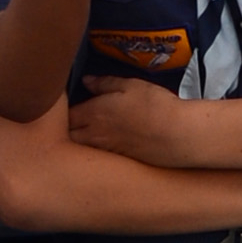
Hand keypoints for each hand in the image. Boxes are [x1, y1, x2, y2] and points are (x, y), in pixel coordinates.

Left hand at [69, 73, 198, 165]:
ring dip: (80, 142)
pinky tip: (108, 144)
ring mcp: (106, 151)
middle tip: (74, 120)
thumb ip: (104, 83)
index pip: (65, 115)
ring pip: (82, 149)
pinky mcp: (119, 161)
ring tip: (89, 132)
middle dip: (67, 129)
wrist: (178, 136)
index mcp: (92, 114)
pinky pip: (99, 157)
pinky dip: (97, 151)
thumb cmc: (154, 106)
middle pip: (68, 137)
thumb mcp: (130, 85)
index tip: (67, 104)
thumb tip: (86, 81)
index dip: (62, 110)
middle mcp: (94, 135)